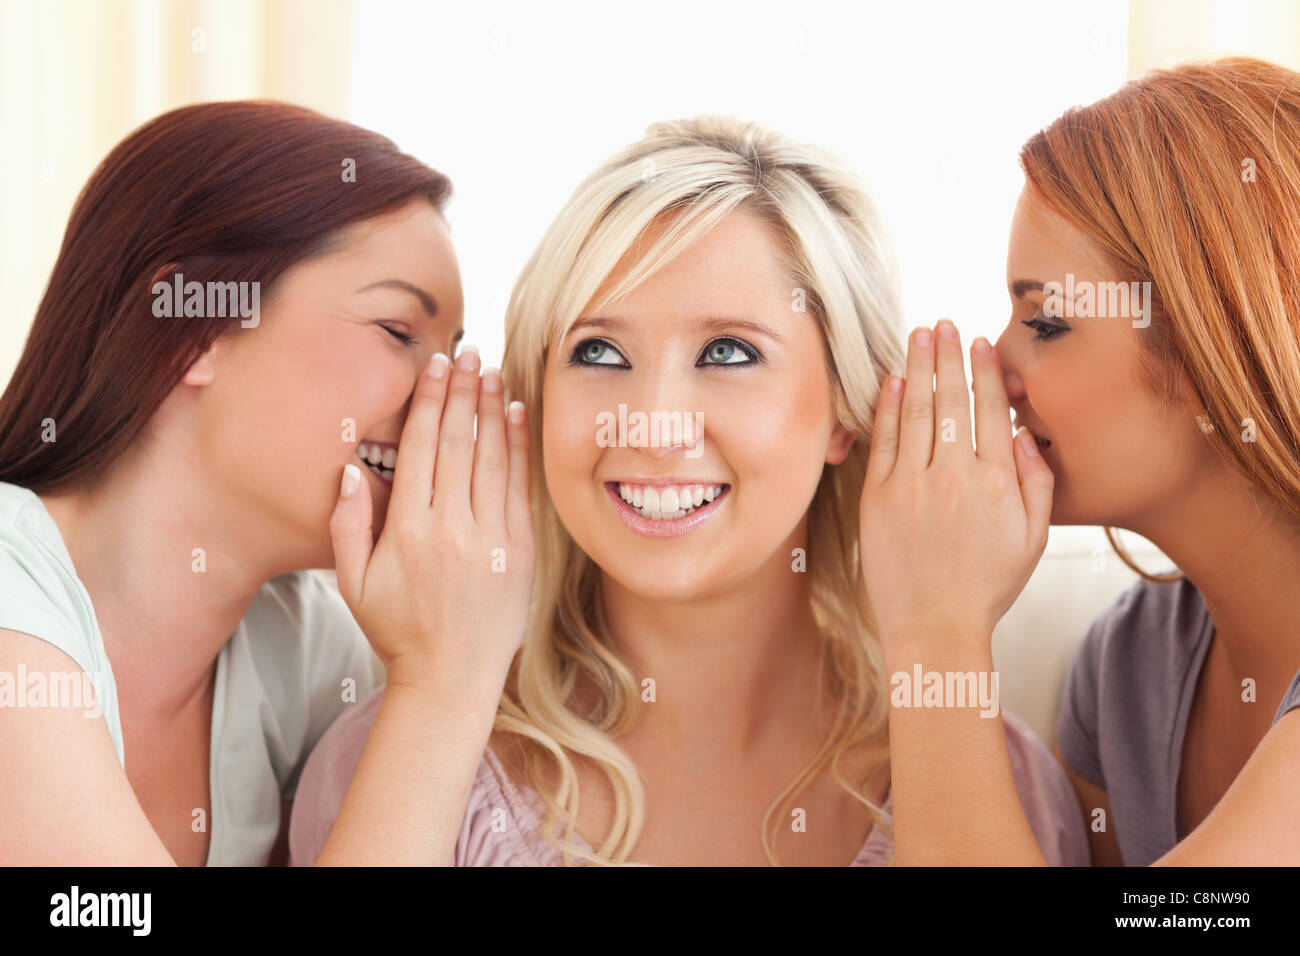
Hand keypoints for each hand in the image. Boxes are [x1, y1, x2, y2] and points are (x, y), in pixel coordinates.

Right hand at [328, 348, 534, 692]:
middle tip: (468, 352)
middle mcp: (451, 529)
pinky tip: (518, 417)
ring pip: (493, 459)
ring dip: (494, 410)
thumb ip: (347, 525)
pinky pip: (519, 489)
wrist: (450, 680)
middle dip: (463, 393)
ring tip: (494, 371)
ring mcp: (490, 540)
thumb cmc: (397, 631)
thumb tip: (348, 470)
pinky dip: (519, 449)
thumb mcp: (353, 584)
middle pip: (459, 444)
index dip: (429, 402)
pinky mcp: (519, 552)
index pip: (421, 449)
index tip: (436, 367)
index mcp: (408, 531)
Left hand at [859, 320, 1052, 650]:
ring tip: (919, 335)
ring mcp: (912, 485)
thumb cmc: (988, 587)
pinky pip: (883, 440)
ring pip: (915, 411)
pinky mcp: (878, 498)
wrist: (935, 628)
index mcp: (997, 482)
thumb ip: (1037, 484)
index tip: (979, 343)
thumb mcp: (1033, 540)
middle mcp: (954, 476)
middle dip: (947, 355)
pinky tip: (889, 380)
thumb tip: (1025, 435)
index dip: (983, 371)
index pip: (988, 410)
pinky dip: (886, 406)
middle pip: (949, 400)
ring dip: (917, 367)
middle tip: (944, 323)